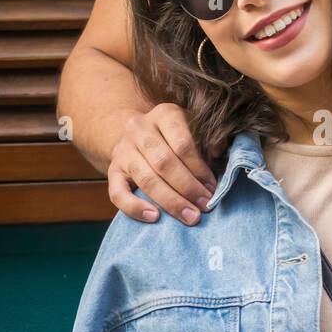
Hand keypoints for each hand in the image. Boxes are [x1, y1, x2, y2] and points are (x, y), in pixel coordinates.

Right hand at [107, 103, 217, 223]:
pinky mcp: (112, 172)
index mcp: (165, 114)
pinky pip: (118, 194)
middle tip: (206, 206)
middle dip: (188, 188)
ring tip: (190, 217)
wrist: (138, 136)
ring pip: (146, 179)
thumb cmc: (176, 138)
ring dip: (171, 201)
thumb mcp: (194, 129)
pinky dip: (135, 208)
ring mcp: (123, 151)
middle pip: (164, 162)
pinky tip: (154, 218)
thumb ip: (208, 141)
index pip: (183, 144)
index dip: (200, 169)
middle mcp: (139, 129)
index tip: (213, 189)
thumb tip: (218, 153)